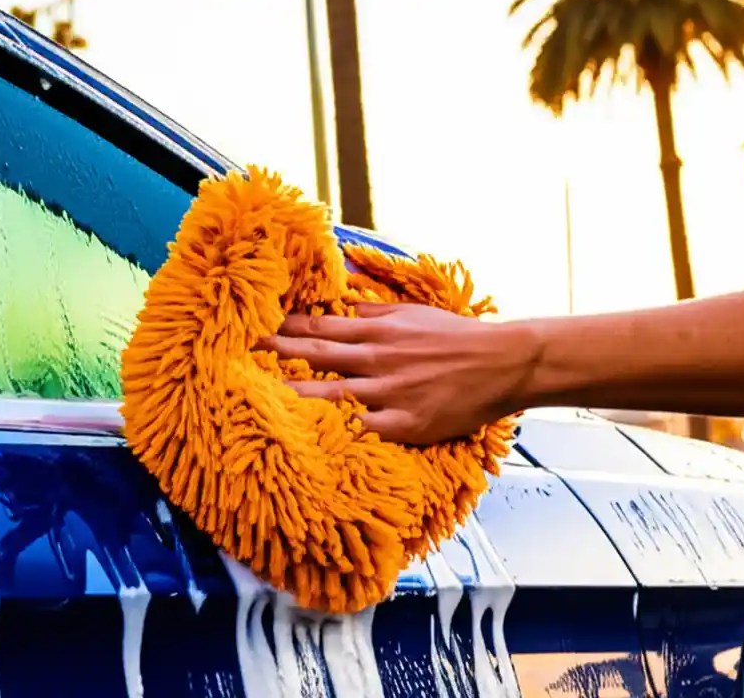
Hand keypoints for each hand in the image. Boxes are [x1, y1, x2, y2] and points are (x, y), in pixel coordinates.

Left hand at [256, 303, 539, 443]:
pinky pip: (365, 428)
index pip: (320, 328)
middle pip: (317, 357)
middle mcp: (377, 359)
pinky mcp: (406, 422)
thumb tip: (340, 305)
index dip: (284, 329)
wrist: (502, 363)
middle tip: (240, 354)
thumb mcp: (412, 314)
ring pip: (333, 394)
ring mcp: (390, 392)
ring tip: (262, 397)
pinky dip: (341, 431)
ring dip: (296, 394)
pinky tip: (314, 438)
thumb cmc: (457, 337)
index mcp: (377, 332)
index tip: (253, 327)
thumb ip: (372, 312)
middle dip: (277, 355)